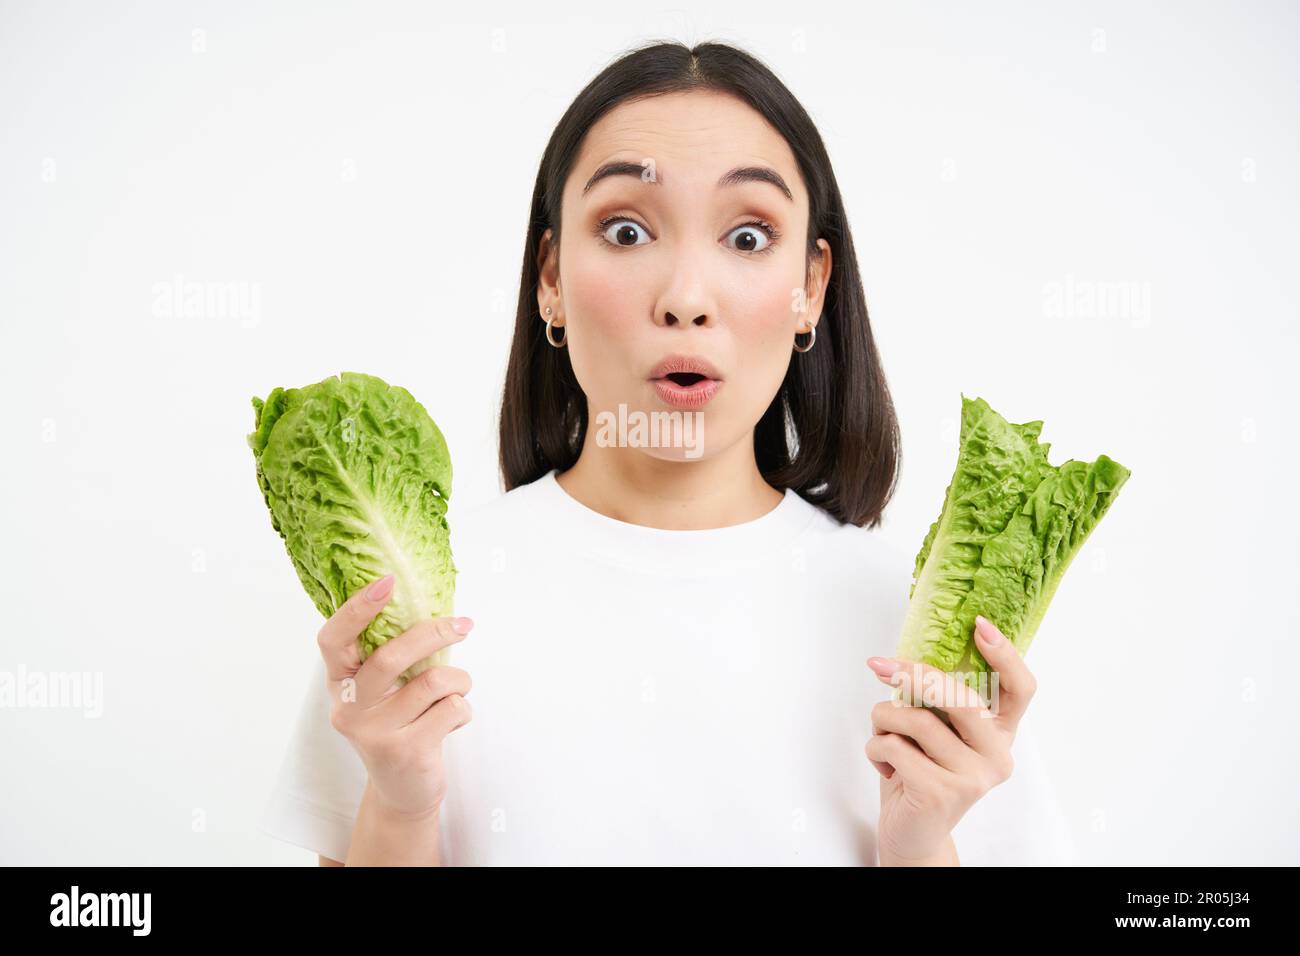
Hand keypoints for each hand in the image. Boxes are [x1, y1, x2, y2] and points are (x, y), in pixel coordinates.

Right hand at [316, 573, 473, 819]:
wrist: (403, 791)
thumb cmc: (400, 725)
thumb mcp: (386, 690)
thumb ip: (392, 654)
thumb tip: (431, 603)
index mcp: (340, 683)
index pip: (333, 639)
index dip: (357, 608)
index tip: (387, 581)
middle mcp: (349, 708)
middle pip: (390, 656)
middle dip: (434, 633)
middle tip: (463, 623)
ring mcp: (374, 733)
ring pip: (433, 681)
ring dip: (458, 679)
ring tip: (458, 688)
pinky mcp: (405, 752)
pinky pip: (452, 709)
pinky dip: (464, 708)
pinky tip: (453, 720)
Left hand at [865, 615, 1037, 864]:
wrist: (913, 833)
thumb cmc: (920, 772)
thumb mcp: (935, 732)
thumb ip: (937, 700)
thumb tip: (905, 655)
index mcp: (1000, 733)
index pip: (1021, 689)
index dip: (1006, 655)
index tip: (980, 626)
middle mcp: (997, 756)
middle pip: (959, 696)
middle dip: (912, 674)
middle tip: (879, 665)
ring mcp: (974, 777)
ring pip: (918, 720)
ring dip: (884, 718)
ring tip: (881, 733)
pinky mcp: (943, 793)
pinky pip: (896, 747)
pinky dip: (876, 747)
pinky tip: (883, 765)